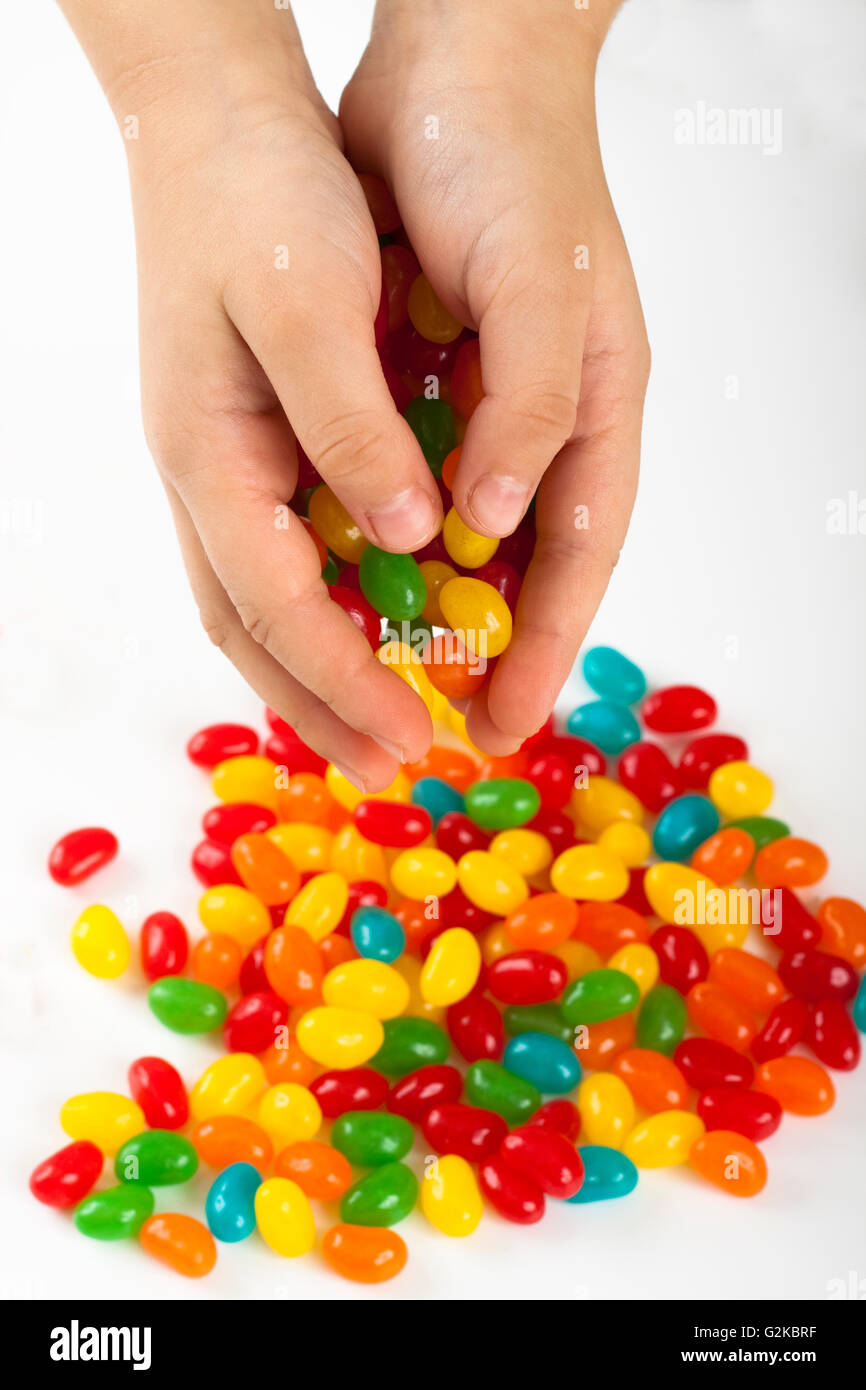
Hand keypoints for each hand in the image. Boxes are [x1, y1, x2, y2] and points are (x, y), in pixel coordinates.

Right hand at [58, 1, 443, 788]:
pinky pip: (283, 551)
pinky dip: (325, 608)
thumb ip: (346, 424)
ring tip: (377, 726)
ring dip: (320, 671)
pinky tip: (370, 626)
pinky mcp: (251, 439)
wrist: (214, 110)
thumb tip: (404, 532)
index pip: (279, 607)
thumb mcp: (304, 298)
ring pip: (264, 599)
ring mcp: (221, 461)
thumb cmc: (254, 191)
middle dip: (322, 707)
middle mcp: (205, 475)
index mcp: (207, 455)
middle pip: (255, 627)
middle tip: (389, 770)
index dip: (346, 683)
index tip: (411, 741)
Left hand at [341, 0, 649, 752]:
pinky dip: (376, 535)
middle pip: (517, 565)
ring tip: (385, 677)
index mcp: (595, 411)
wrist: (451, 55)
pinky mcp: (420, 380)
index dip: (547, 647)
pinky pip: (401, 481)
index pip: (576, 557)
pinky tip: (343, 578)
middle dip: (483, 648)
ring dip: (424, 606)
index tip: (507, 722)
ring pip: (455, 536)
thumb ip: (528, 412)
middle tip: (440, 727)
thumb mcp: (539, 287)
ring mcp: (477, 403)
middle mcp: (538, 422)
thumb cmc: (515, 160)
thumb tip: (489, 526)